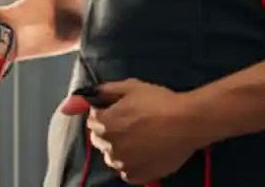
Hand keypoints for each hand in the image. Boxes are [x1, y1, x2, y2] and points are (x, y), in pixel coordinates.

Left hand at [82, 79, 199, 184]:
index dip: (106, 113)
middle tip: (132, 123)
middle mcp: (109, 147)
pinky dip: (132, 163)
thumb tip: (77, 97)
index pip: (92, 120)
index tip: (121, 110)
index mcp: (104, 124)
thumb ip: (102, 91)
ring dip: (120, 148)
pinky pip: (126, 172)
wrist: (187, 123)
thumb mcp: (130, 87)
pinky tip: (146, 152)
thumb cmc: (158, 102)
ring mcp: (123, 165)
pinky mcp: (137, 176)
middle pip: (100, 139)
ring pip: (113, 157)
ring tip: (141, 138)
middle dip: (110, 131)